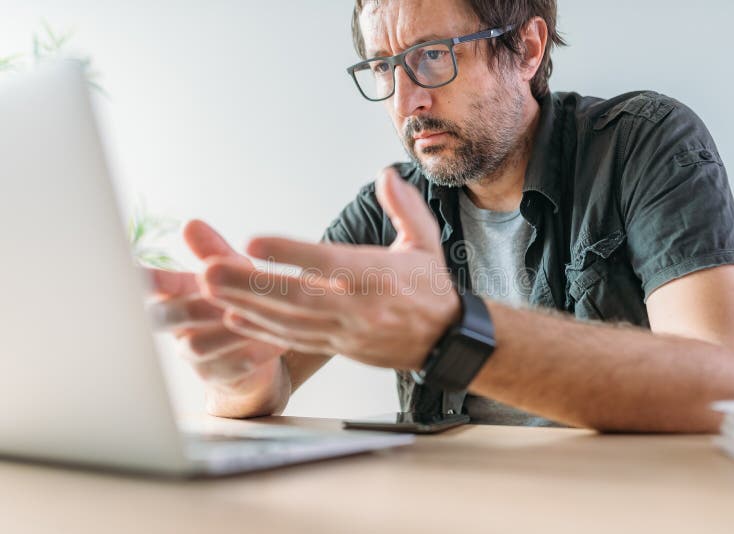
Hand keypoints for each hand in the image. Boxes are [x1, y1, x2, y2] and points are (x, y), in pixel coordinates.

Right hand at [147, 220, 287, 416]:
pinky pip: (231, 366)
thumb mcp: (231, 272)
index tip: (143, 275)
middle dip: (192, 306)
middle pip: (165, 317)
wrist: (260, 350)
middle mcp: (178, 325)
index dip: (145, 281)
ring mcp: (194, 353)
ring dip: (225, 331)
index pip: (151, 285)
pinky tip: (278, 340)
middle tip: (218, 297)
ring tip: (252, 319)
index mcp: (177, 293)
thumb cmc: (239, 301)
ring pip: (197, 345)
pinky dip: (256, 351)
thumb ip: (212, 252)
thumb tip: (190, 224)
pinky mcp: (219, 375)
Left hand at [199, 168, 460, 369]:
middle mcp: (357, 307)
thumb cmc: (431, 288)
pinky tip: (233, 316)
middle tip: (209, 270)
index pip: (327, 263)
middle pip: (295, 297)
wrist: (445, 342)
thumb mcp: (426, 242)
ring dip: (244, 305)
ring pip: (286, 321)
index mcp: (377, 277)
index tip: (253, 242)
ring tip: (208, 288)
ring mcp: (344, 331)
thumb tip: (386, 174)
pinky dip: (261, 330)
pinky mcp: (337, 346)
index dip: (290, 254)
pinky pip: (293, 340)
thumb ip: (405, 207)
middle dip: (248, 284)